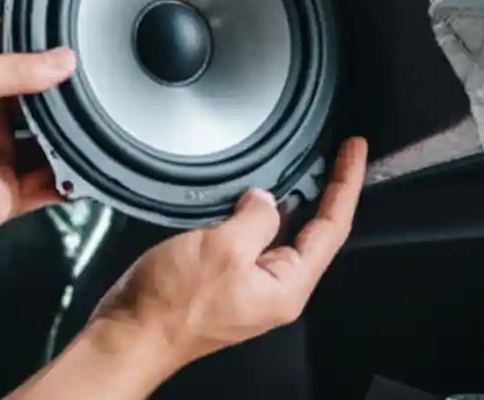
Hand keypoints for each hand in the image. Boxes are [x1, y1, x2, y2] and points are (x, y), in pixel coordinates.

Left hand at [0, 21, 74, 282]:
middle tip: (95, 88)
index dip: (44, 45)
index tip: (76, 42)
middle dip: (68, 95)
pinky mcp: (5, 194)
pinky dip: (71, 180)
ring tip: (96, 128)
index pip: (16, 51)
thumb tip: (61, 60)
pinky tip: (83, 170)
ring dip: (75, 138)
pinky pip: (50, 186)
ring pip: (53, 142)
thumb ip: (13, 67)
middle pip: (43, 98)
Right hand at [8, 138, 366, 398]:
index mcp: (287, 285)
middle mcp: (275, 287)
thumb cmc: (174, 304)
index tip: (354, 149)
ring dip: (289, 197)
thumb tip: (265, 199)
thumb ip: (255, 218)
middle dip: (325, 188)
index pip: (333, 227)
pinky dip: (254, 211)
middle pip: (313, 230)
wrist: (129, 335)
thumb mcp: (223, 249)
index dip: (346, 184)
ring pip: (280, 232)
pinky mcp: (223, 278)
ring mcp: (249, 283)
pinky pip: (250, 238)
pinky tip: (248, 192)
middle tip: (334, 149)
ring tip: (300, 161)